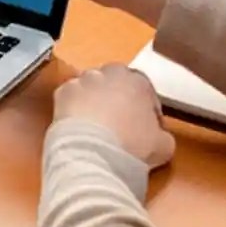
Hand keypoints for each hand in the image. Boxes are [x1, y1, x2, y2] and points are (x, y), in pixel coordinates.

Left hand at [55, 63, 175, 168]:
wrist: (92, 153)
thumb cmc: (133, 146)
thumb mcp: (164, 144)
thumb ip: (162, 133)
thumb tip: (157, 135)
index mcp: (138, 80)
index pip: (145, 90)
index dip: (145, 109)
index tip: (143, 126)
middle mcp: (109, 73)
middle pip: (115, 83)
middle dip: (117, 98)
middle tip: (118, 123)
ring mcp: (83, 80)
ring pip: (91, 87)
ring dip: (94, 100)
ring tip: (96, 125)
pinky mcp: (61, 92)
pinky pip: (71, 98)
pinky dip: (74, 109)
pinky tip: (78, 126)